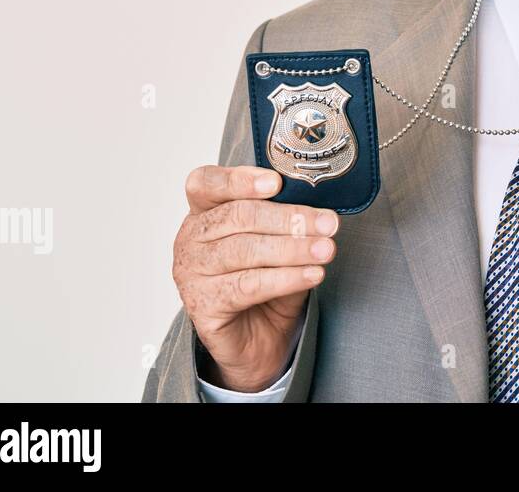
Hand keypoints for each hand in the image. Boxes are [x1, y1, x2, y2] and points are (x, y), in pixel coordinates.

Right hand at [173, 164, 337, 391]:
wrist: (259, 338)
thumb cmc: (267, 280)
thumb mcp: (279, 242)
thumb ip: (288, 221)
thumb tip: (320, 209)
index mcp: (204, 211)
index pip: (207, 183)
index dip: (240, 180)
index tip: (277, 183)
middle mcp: (191, 237)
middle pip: (237, 216)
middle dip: (289, 218)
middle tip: (328, 224)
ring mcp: (190, 272)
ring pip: (244, 250)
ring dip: (293, 249)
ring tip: (326, 250)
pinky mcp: (202, 304)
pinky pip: (248, 285)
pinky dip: (286, 278)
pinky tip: (312, 274)